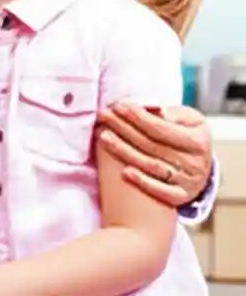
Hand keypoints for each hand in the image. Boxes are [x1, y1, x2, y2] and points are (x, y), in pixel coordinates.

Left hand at [97, 101, 211, 206]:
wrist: (199, 163)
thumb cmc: (186, 134)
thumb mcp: (188, 119)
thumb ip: (171, 113)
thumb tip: (152, 109)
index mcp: (198, 141)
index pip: (161, 128)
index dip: (138, 117)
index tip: (118, 105)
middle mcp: (196, 163)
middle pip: (151, 145)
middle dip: (124, 128)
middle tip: (103, 116)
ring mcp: (189, 182)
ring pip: (151, 165)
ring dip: (124, 151)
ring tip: (103, 136)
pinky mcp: (181, 196)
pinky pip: (161, 192)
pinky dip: (143, 182)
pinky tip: (124, 173)